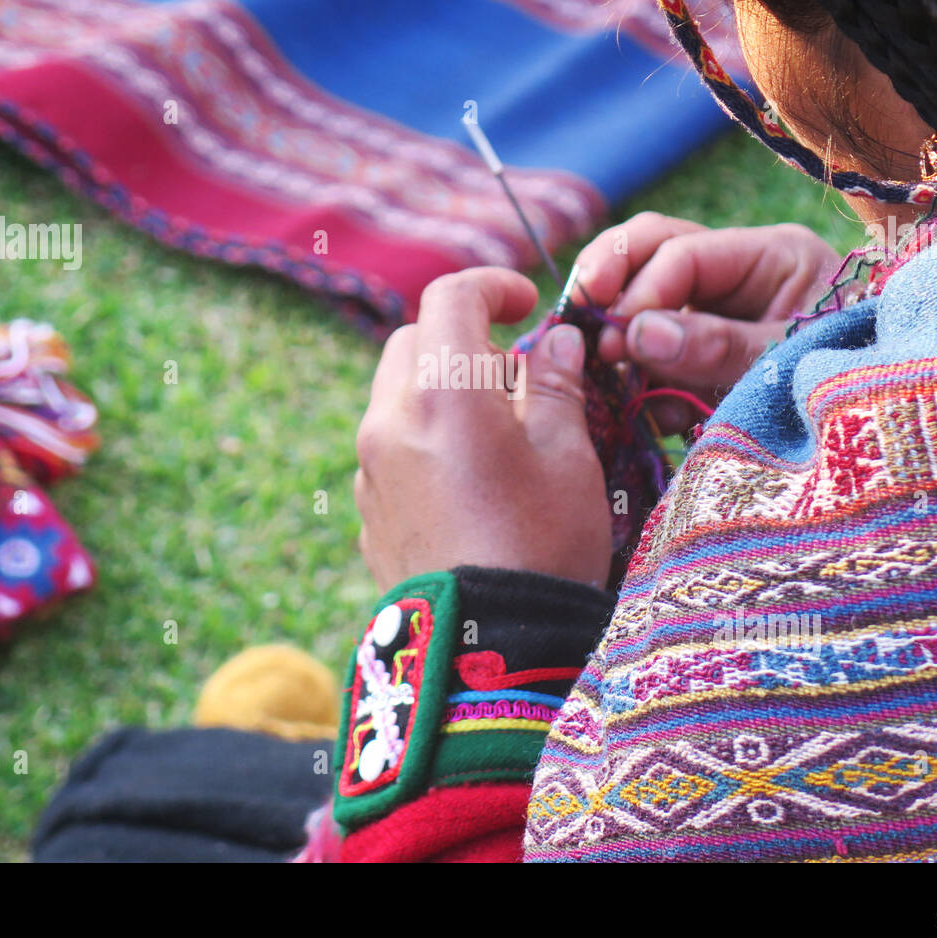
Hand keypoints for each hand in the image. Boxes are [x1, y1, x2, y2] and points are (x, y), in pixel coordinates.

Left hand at [354, 268, 610, 593]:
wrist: (490, 652)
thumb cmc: (543, 547)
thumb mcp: (569, 458)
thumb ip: (557, 385)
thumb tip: (556, 342)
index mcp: (443, 394)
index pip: (451, 298)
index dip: (493, 286)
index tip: (527, 302)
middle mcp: (390, 421)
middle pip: (414, 340)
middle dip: (463, 337)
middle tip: (516, 372)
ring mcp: (369, 468)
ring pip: (396, 393)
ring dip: (440, 386)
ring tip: (496, 429)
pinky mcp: (367, 510)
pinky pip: (389, 447)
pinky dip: (423, 436)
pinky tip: (468, 477)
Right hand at [571, 212, 842, 432]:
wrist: (885, 436)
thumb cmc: (851, 378)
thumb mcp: (787, 362)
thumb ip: (715, 347)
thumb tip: (635, 333)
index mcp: (770, 255)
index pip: (681, 253)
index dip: (639, 292)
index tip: (615, 341)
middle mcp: (738, 273)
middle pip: (650, 248)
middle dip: (607, 280)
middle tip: (576, 323)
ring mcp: (719, 311)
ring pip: (643, 297)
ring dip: (620, 336)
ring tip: (613, 378)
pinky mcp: (705, 354)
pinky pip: (654, 349)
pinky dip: (641, 376)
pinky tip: (648, 411)